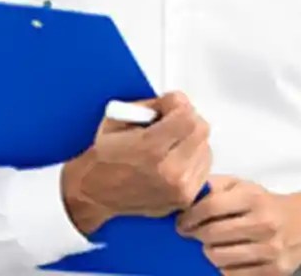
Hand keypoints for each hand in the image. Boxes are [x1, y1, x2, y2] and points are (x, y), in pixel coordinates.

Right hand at [61, 92, 211, 233]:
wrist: (94, 193)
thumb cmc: (103, 160)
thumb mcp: (117, 120)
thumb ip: (150, 106)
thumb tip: (175, 102)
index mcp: (150, 149)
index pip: (188, 116)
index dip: (178, 104)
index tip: (168, 105)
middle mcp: (169, 171)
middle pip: (201, 130)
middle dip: (186, 120)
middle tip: (170, 121)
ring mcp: (179, 188)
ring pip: (206, 149)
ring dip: (191, 140)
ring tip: (169, 143)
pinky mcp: (185, 199)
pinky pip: (203, 169)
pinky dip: (192, 160)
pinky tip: (174, 159)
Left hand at [176, 176, 300, 274]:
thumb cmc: (265, 203)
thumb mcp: (243, 186)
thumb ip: (215, 185)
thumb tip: (187, 194)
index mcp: (253, 198)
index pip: (211, 207)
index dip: (190, 216)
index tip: (182, 221)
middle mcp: (264, 223)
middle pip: (213, 234)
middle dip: (195, 234)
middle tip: (192, 233)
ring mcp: (271, 250)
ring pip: (220, 257)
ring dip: (208, 251)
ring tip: (209, 245)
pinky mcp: (274, 271)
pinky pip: (234, 275)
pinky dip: (223, 267)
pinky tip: (225, 257)